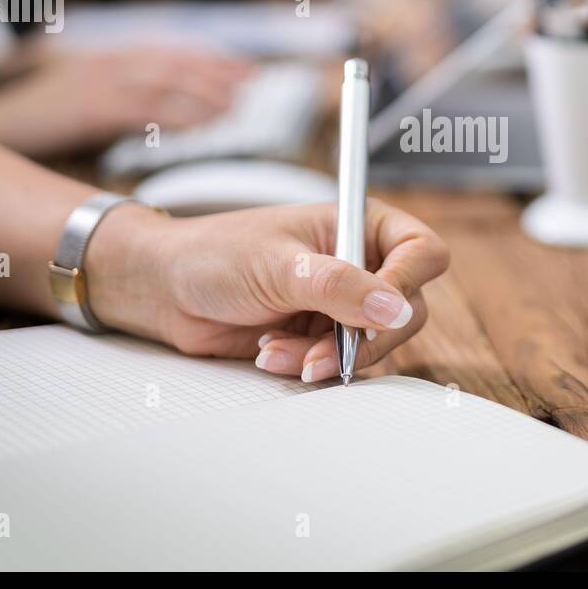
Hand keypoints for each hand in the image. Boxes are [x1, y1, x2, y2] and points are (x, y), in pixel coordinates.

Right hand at [0, 48, 250, 157]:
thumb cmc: (33, 118)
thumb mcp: (78, 97)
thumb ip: (115, 97)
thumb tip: (156, 111)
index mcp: (107, 56)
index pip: (170, 51)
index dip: (210, 57)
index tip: (244, 68)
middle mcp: (107, 61)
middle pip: (176, 61)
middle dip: (219, 70)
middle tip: (254, 83)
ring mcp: (98, 81)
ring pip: (168, 81)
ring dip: (207, 91)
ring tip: (238, 104)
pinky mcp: (91, 106)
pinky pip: (147, 108)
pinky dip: (181, 114)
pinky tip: (206, 123)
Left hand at [87, 199, 449, 381]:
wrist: (166, 290)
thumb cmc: (215, 254)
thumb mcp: (279, 266)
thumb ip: (339, 287)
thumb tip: (397, 309)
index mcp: (359, 223)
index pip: (421, 251)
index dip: (409, 282)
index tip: (381, 311)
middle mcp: (359, 262)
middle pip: (407, 308)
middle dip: (363, 336)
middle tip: (324, 349)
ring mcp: (342, 302)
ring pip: (375, 344)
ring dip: (329, 356)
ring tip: (280, 350)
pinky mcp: (321, 335)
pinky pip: (340, 363)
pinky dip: (308, 365)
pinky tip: (271, 353)